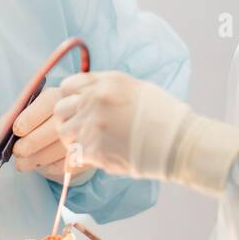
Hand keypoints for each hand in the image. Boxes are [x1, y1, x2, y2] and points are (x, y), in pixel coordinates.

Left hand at [11, 86, 96, 184]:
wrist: (79, 126)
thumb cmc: (47, 115)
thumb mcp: (33, 108)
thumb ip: (16, 114)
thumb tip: (2, 130)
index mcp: (63, 94)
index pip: (45, 105)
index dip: (28, 120)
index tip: (17, 131)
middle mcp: (78, 111)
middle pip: (51, 131)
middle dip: (28, 145)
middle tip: (17, 151)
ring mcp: (86, 133)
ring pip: (57, 150)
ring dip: (35, 160)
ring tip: (22, 163)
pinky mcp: (89, 153)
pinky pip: (66, 164)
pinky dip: (50, 166)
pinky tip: (42, 164)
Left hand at [53, 72, 238, 194]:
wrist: (179, 142)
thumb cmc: (162, 115)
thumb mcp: (134, 88)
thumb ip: (105, 87)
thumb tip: (83, 92)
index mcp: (106, 82)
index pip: (67, 86)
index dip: (71, 98)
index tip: (78, 107)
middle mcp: (96, 101)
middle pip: (59, 110)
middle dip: (67, 119)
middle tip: (80, 127)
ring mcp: (93, 126)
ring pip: (64, 133)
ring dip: (73, 138)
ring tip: (90, 142)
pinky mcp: (95, 150)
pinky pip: (75, 154)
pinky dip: (83, 156)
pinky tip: (99, 155)